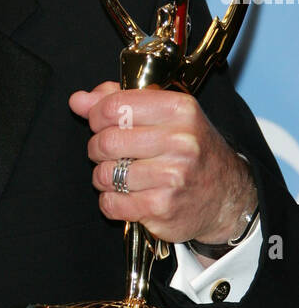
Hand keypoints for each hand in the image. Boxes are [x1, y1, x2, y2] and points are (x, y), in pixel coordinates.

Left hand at [69, 83, 255, 245]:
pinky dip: (111, 201)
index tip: (101, 123)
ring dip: (104, 178)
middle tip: (109, 154)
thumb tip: (79, 100)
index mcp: (179, 110)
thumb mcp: (166, 115)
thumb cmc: (192, 151)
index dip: (97, 116)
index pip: (116, 106)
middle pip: (106, 141)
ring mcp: (172, 177)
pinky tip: (128, 196)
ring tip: (121, 176)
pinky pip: (111, 203)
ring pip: (105, 174)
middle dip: (98, 149)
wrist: (228, 196)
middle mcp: (180, 141)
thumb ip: (120, 101)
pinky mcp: (162, 207)